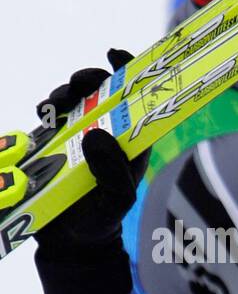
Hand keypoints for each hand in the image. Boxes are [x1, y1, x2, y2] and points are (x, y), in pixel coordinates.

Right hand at [33, 50, 146, 293]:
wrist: (68, 240)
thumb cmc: (101, 220)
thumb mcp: (116, 201)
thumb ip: (113, 171)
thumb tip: (98, 134)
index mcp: (131, 142)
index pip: (137, 101)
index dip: (129, 73)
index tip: (115, 53)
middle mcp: (107, 133)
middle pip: (100, 91)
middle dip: (89, 78)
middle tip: (79, 85)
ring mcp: (79, 134)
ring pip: (73, 98)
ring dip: (65, 92)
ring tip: (58, 104)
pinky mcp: (54, 141)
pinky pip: (50, 114)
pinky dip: (47, 107)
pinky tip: (45, 114)